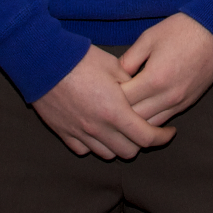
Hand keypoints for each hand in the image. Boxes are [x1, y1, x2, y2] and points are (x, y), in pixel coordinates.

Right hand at [32, 46, 175, 159]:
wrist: (42, 62)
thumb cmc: (79, 59)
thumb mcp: (113, 66)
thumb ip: (132, 84)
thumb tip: (144, 92)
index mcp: (114, 111)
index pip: (146, 137)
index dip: (162, 138)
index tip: (169, 132)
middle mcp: (98, 128)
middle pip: (129, 151)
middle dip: (141, 143)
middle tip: (145, 129)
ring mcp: (79, 133)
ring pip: (107, 153)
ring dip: (119, 145)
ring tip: (123, 131)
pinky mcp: (63, 133)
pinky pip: (84, 150)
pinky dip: (95, 145)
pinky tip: (98, 131)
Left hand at [118, 14, 212, 124]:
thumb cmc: (181, 30)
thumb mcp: (148, 38)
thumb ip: (128, 59)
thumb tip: (114, 75)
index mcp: (154, 79)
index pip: (123, 100)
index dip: (109, 97)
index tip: (101, 90)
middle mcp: (167, 96)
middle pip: (134, 119)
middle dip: (119, 113)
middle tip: (107, 105)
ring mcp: (180, 102)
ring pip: (150, 125)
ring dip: (134, 122)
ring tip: (121, 112)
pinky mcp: (188, 103)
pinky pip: (164, 120)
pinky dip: (150, 120)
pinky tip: (140, 113)